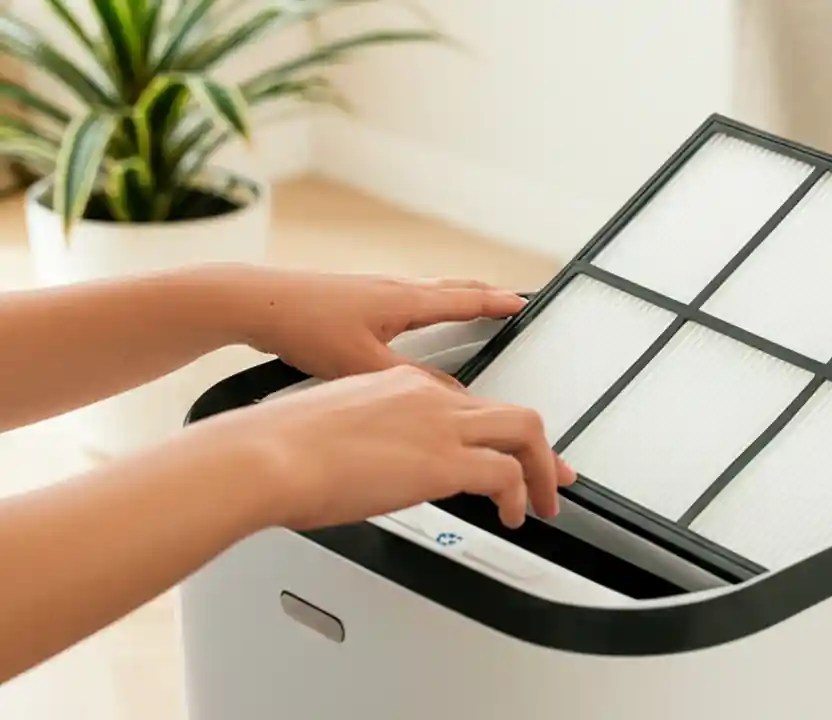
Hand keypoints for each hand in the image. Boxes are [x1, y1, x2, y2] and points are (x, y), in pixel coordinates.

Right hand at [188, 365, 573, 530]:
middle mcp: (428, 396)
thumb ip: (368, 440)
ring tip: (542, 503)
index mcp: (400, 384)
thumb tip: (375, 468)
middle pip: (512, 412)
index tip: (503, 452)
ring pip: (525, 432)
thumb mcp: (334, 430)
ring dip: (541, 473)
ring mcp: (440, 425)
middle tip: (551, 477)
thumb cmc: (279, 449)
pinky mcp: (443, 461)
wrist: (265, 455)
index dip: (494, 434)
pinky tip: (512, 517)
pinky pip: (506, 474)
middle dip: (540, 448)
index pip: (467, 404)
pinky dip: (519, 496)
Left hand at [201, 264, 526, 379]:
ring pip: (429, 290)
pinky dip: (425, 304)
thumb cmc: (304, 326)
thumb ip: (412, 384)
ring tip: (470, 307)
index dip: (499, 306)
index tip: (524, 306)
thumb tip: (452, 401)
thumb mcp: (365, 365)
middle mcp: (395, 289)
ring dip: (456, 297)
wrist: (253, 302)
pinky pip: (406, 297)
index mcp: (407, 301)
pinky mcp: (353, 298)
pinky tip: (410, 321)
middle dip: (486, 295)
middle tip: (509, 301)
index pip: (467, 301)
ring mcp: (374, 290)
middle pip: (454, 288)